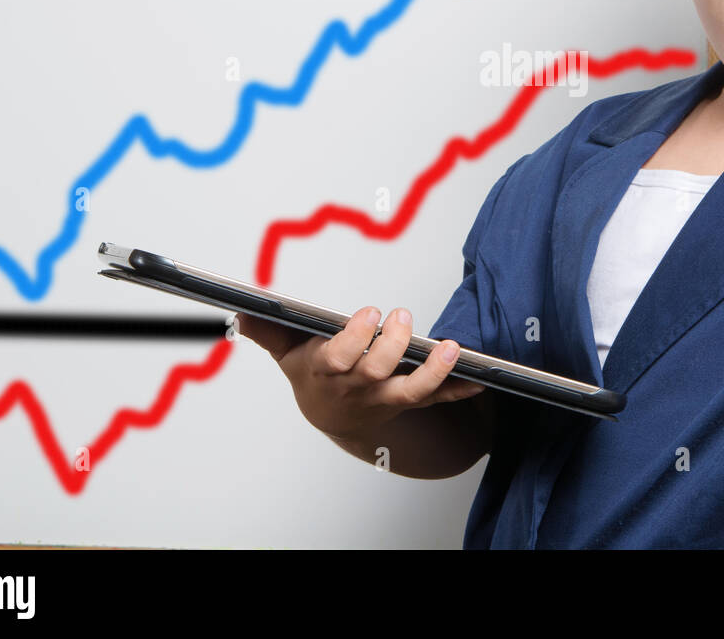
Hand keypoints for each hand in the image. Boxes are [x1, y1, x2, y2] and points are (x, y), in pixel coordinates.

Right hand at [234, 306, 484, 439]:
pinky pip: (439, 397)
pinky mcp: (411, 399)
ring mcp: (387, 396)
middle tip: (401, 314)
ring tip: (450, 348)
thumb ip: (269, 330)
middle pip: (377, 371)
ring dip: (434, 371)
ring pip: (413, 390)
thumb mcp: (287, 352)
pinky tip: (480, 378)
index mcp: (329, 371)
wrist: (334, 414)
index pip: (340, 358)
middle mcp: (360, 387)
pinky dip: (460, 389)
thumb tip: (243, 308)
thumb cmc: (314, 373)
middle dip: (392, 344)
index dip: (355, 338)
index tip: (368, 312)